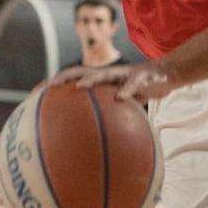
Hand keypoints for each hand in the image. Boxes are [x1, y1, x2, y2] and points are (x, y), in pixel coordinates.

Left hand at [50, 61, 177, 102]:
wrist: (168, 73)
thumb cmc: (141, 90)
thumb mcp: (124, 100)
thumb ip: (109, 111)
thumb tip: (93, 137)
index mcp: (103, 78)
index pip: (76, 76)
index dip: (59, 82)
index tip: (39, 91)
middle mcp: (110, 73)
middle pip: (82, 71)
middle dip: (66, 76)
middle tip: (50, 86)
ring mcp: (125, 74)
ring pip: (104, 74)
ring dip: (91, 80)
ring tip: (79, 87)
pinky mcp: (142, 77)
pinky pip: (132, 85)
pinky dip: (125, 90)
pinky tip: (119, 98)